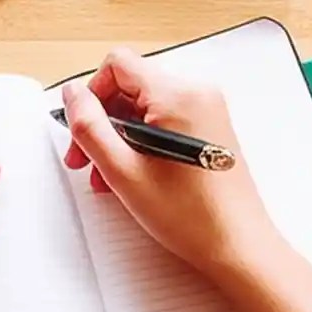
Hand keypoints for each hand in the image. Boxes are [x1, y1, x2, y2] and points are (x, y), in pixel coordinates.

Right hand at [62, 49, 281, 278]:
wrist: (239, 246)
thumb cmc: (192, 216)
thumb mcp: (124, 171)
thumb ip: (90, 127)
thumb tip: (73, 95)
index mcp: (177, 96)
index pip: (118, 64)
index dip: (91, 94)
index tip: (81, 127)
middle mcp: (197, 93)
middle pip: (131, 85)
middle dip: (103, 121)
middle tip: (85, 159)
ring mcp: (208, 110)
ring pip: (146, 106)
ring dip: (120, 135)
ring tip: (107, 176)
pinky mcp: (211, 128)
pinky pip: (166, 119)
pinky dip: (143, 140)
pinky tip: (132, 174)